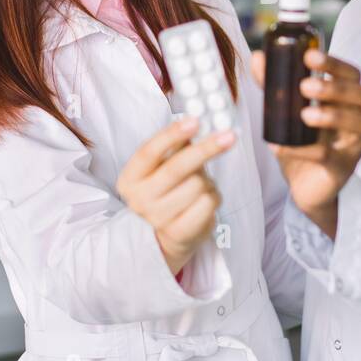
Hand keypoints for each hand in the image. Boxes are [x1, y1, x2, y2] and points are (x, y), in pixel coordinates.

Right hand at [116, 116, 235, 276]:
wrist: (161, 239)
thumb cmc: (166, 194)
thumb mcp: (160, 170)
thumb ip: (176, 148)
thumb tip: (199, 124)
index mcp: (130, 178)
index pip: (148, 152)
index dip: (172, 135)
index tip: (195, 121)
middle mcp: (139, 200)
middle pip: (176, 168)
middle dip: (206, 149)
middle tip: (229, 136)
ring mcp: (157, 219)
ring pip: (198, 185)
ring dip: (208, 181)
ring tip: (201, 186)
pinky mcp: (178, 234)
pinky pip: (208, 204)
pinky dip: (214, 197)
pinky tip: (205, 201)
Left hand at [251, 49, 360, 237]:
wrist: (304, 182)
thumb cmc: (304, 137)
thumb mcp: (288, 107)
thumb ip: (274, 82)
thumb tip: (257, 57)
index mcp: (350, 97)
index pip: (352, 74)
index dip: (334, 63)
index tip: (310, 56)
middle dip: (336, 88)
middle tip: (305, 87)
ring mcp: (356, 143)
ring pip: (359, 125)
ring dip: (333, 116)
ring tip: (305, 115)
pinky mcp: (344, 167)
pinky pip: (330, 157)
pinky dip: (305, 151)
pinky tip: (280, 147)